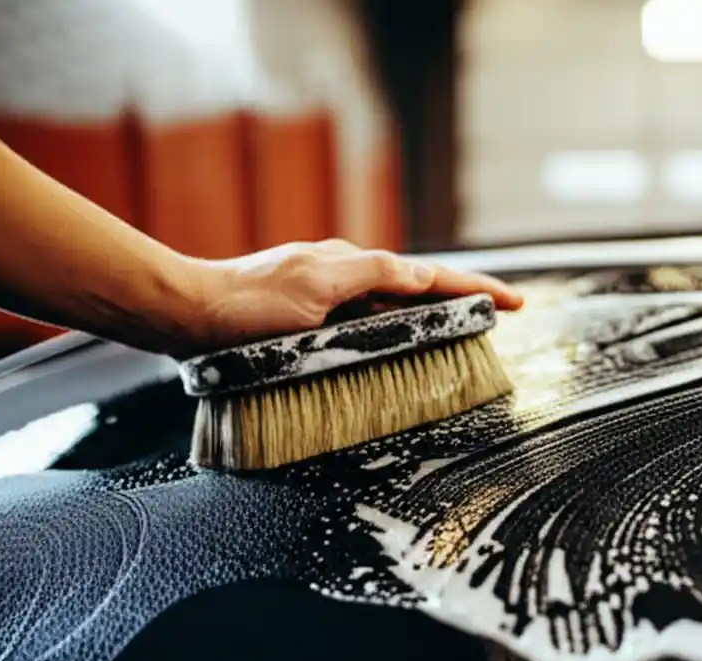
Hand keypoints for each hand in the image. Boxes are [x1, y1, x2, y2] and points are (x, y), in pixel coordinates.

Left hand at [176, 240, 522, 354]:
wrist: (188, 315)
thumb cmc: (245, 306)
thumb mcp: (316, 285)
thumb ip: (371, 275)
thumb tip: (420, 273)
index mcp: (352, 266)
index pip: (427, 278)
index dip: (473, 290)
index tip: (514, 303)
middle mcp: (344, 278)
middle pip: (417, 290)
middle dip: (462, 302)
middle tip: (500, 318)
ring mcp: (327, 298)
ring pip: (393, 309)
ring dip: (430, 319)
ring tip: (464, 338)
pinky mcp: (309, 320)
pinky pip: (365, 324)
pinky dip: (393, 334)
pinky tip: (397, 353)